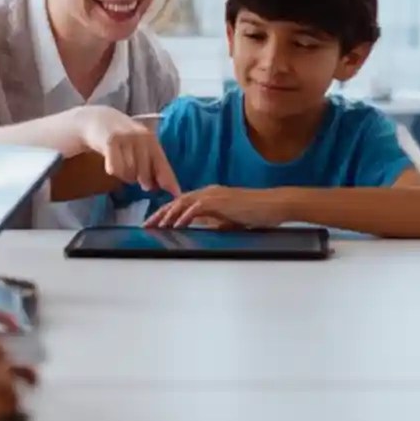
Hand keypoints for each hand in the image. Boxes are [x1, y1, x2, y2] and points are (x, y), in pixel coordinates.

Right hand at [77, 106, 180, 195]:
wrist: (99, 119)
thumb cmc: (124, 137)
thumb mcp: (141, 146)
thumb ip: (153, 163)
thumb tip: (163, 187)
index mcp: (151, 140)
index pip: (162, 164)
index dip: (168, 180)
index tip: (176, 194)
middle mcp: (140, 138)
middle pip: (145, 174)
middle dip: (142, 180)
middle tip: (136, 176)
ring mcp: (125, 139)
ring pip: (129, 173)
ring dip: (126, 175)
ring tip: (122, 164)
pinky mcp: (110, 142)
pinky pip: (115, 169)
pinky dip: (114, 171)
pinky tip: (113, 163)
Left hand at [143, 186, 278, 228]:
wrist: (273, 204)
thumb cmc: (256, 213)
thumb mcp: (230, 220)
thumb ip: (214, 222)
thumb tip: (201, 229)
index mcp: (210, 195)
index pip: (182, 203)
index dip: (166, 213)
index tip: (154, 224)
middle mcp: (209, 192)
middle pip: (177, 201)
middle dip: (160, 213)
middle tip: (146, 225)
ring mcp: (214, 195)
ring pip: (183, 202)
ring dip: (167, 215)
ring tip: (156, 226)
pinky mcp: (220, 201)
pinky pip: (197, 208)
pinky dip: (185, 216)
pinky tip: (176, 225)